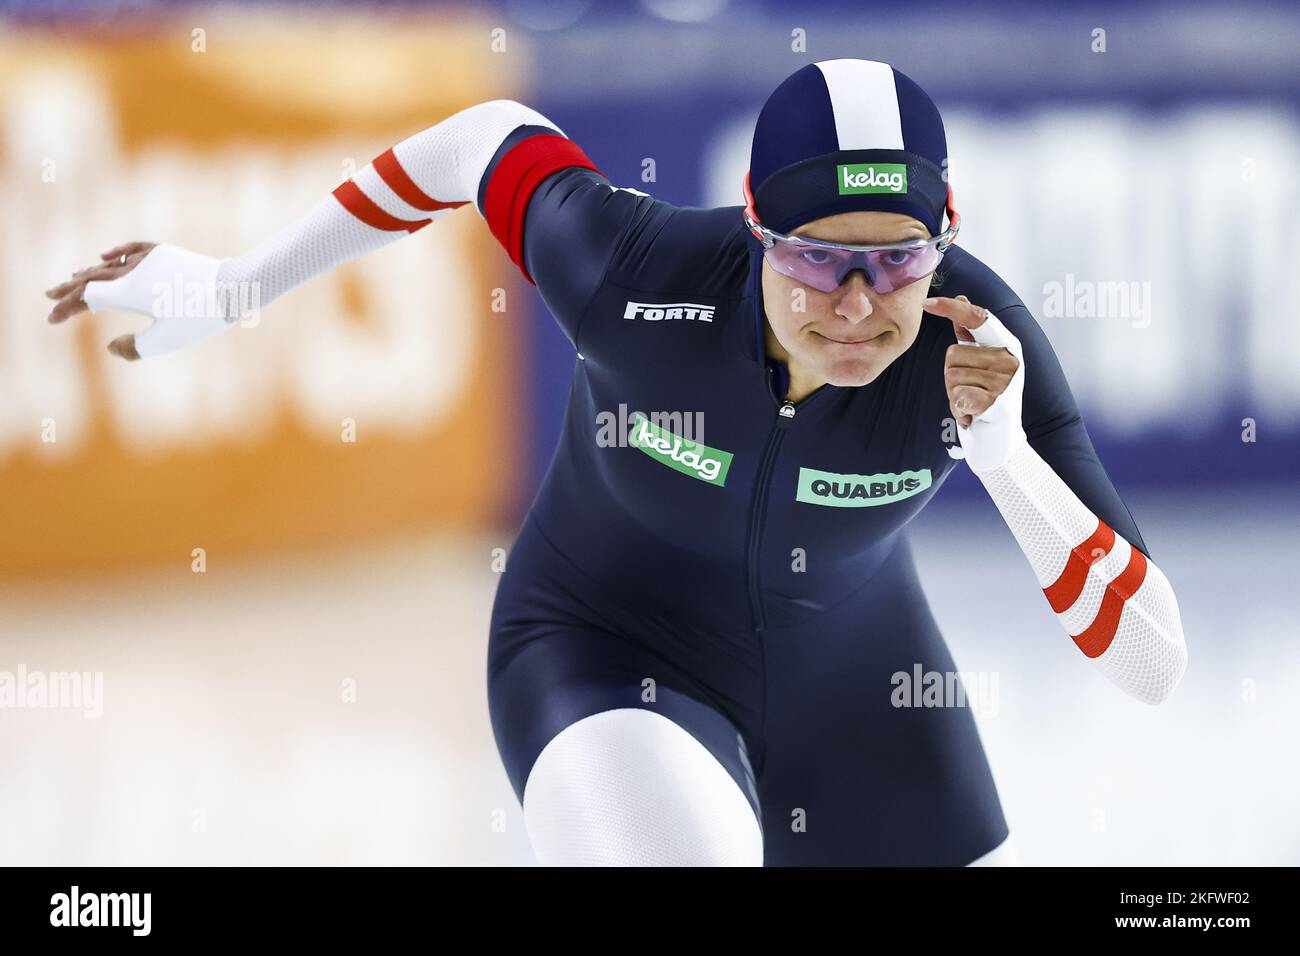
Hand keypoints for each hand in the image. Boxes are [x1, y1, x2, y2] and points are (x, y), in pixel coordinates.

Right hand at [45, 242, 230, 359]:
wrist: (233, 288)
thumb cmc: (200, 317)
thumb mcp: (166, 341)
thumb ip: (134, 348)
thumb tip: (112, 347)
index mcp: (128, 291)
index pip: (86, 297)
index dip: (66, 308)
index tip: (52, 319)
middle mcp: (133, 270)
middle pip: (92, 278)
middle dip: (69, 288)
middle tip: (50, 294)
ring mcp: (149, 258)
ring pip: (110, 264)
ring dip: (89, 272)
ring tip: (74, 277)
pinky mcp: (166, 253)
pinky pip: (133, 248)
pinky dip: (116, 253)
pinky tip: (107, 254)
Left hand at [923, 294, 1025, 471]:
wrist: (1000, 443)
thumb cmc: (986, 399)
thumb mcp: (980, 364)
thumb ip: (972, 334)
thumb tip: (964, 299)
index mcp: (1007, 344)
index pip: (978, 318)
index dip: (951, 308)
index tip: (925, 302)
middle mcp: (1011, 359)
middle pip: (953, 354)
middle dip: (951, 376)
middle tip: (969, 392)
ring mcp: (1007, 381)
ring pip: (952, 377)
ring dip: (954, 395)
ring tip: (972, 404)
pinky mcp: (998, 404)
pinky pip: (958, 396)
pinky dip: (958, 409)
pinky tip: (972, 417)